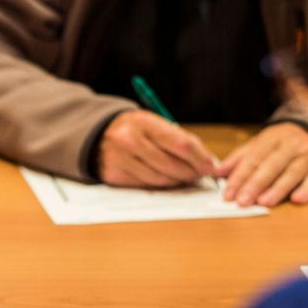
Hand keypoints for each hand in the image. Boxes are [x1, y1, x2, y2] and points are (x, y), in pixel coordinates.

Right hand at [96, 110, 216, 187]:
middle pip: (171, 165)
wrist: (98, 134)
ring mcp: (119, 159)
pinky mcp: (114, 176)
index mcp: (143, 121)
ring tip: (184, 177)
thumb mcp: (153, 124)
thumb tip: (205, 161)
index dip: (200, 158)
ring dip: (177, 181)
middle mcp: (129, 140)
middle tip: (200, 174)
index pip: (181, 144)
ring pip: (160, 179)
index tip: (210, 166)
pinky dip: (159, 185)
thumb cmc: (135, 130)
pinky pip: (145, 186)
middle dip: (191, 172)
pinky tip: (165, 179)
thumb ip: (178, 139)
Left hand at [216, 122, 307, 207]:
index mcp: (273, 138)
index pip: (254, 159)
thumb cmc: (281, 144)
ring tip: (264, 202)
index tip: (229, 194)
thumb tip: (217, 172)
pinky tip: (297, 199)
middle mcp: (292, 145)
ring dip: (278, 189)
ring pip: (293, 172)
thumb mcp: (258, 145)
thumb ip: (238, 159)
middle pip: (272, 166)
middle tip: (243, 201)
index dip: (240, 177)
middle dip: (255, 184)